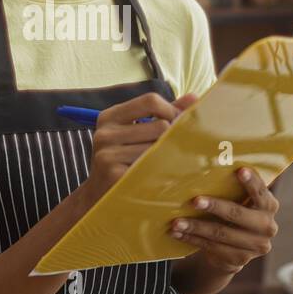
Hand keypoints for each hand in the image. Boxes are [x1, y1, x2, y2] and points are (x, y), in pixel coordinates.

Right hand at [75, 91, 197, 210]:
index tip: (179, 124)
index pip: (150, 101)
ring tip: (164, 164)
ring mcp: (107, 155)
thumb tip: (194, 98)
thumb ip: (164, 114)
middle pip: (160, 125)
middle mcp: (105, 133)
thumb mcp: (136, 131)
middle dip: (172, 137)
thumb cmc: (124, 160)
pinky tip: (157, 177)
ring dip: (167, 156)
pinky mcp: (114, 175)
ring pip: (159, 147)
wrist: (99, 196)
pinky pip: (152, 167)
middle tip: (175, 149)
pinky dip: (161, 171)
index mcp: (110, 116)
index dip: (171, 110)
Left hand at [171, 167, 278, 274]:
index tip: (239, 170)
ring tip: (177, 222)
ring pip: (221, 233)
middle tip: (195, 201)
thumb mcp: (242, 201)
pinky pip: (212, 247)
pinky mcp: (239, 259)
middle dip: (215, 206)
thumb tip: (210, 166)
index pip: (261, 193)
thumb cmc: (236, 213)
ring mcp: (255, 246)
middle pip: (238, 214)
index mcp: (269, 206)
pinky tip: (178, 233)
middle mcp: (267, 227)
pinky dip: (192, 239)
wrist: (237, 249)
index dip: (252, 182)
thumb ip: (235, 189)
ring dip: (196, 226)